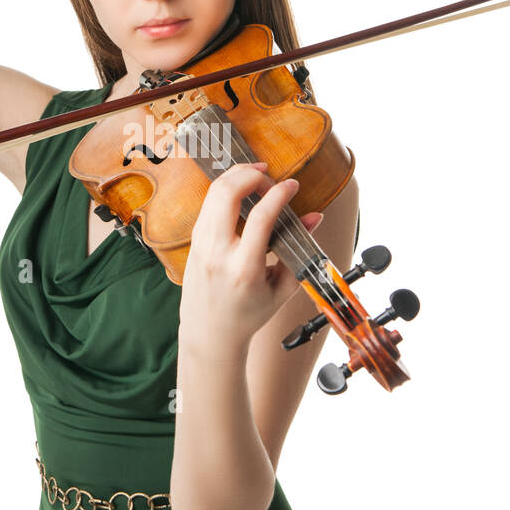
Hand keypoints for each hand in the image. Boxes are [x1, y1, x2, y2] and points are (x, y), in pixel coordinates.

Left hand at [178, 161, 324, 356]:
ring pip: (213, 194)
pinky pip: (207, 204)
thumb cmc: (248, 315)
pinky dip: (224, 191)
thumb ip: (298, 250)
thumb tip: (314, 217)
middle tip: (268, 175)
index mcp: (244, 269)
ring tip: (256, 176)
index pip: (261, 218)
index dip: (279, 194)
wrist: (209, 334)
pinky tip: (240, 190)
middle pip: (227, 194)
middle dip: (249, 175)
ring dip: (235, 177)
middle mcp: (218, 254)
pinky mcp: (194, 241)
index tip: (292, 186)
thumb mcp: (281, 288)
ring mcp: (201, 245)